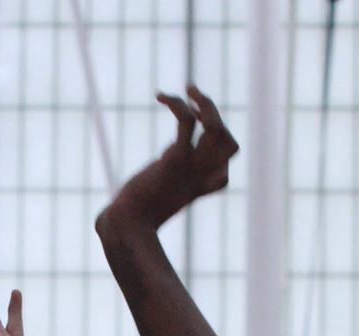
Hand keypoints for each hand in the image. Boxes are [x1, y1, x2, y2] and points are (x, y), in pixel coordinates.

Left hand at [98, 85, 237, 236]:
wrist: (128, 224)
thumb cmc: (137, 213)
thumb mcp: (159, 192)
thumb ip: (167, 175)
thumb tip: (166, 155)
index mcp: (202, 186)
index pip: (226, 161)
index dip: (215, 139)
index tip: (190, 126)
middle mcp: (203, 177)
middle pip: (230, 142)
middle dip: (216, 116)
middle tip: (194, 97)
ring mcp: (192, 169)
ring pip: (216, 128)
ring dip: (206, 103)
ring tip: (189, 88)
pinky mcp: (175, 160)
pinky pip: (187, 122)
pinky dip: (178, 104)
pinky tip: (160, 96)